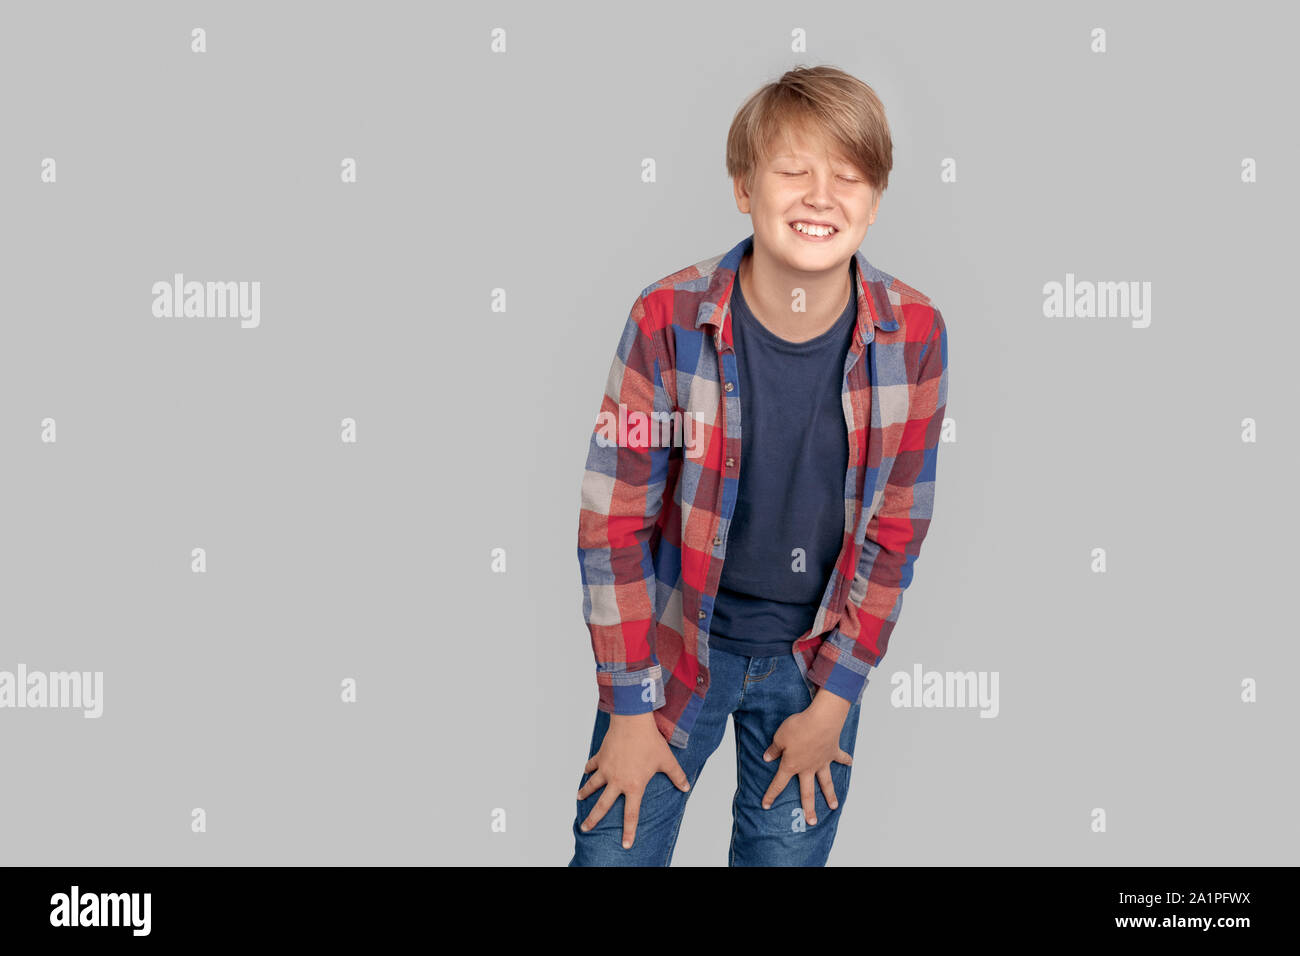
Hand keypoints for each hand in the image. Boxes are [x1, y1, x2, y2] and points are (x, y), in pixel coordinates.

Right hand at [577, 712, 689, 848]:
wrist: (632, 722)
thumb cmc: (650, 741)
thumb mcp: (667, 760)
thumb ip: (676, 775)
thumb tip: (686, 787)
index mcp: (634, 786)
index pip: (631, 814)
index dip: (628, 831)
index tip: (625, 844)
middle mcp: (617, 781)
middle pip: (602, 805)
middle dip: (593, 819)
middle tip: (585, 828)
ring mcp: (606, 769)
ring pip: (592, 785)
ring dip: (585, 792)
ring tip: (579, 798)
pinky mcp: (601, 756)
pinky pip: (592, 765)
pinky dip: (588, 768)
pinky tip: (586, 771)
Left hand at [760, 689, 852, 825]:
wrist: (821, 720)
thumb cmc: (798, 727)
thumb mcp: (779, 737)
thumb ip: (774, 749)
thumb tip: (768, 757)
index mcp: (791, 765)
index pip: (779, 783)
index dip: (771, 794)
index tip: (766, 805)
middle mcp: (808, 768)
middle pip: (808, 792)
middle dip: (809, 808)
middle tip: (811, 822)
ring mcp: (822, 762)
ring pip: (826, 782)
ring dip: (830, 795)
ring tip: (834, 806)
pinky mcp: (832, 752)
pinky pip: (840, 758)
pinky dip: (845, 760)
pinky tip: (850, 763)